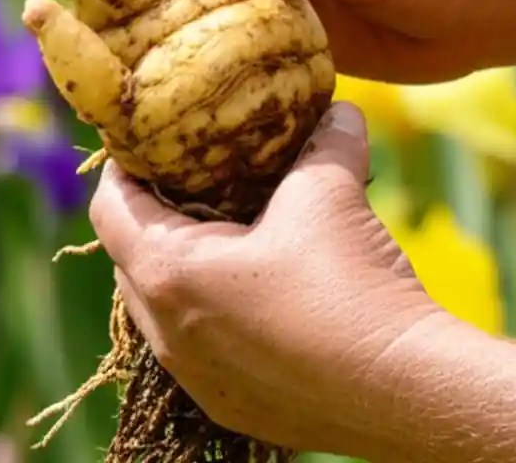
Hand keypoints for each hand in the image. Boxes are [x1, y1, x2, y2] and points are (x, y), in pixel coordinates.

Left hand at [88, 102, 449, 456]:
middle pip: (133, 259)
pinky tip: (269, 295)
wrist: (404, 392)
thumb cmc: (348, 288)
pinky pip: (203, 349)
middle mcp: (166, 333)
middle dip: (159, 215)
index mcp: (168, 273)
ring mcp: (197, 378)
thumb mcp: (331, 192)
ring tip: (239, 236)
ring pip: (167, 309)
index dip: (126, 164)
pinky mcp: (234, 405)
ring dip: (190, 269)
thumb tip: (339, 110)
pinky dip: (219, 314)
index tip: (154, 140)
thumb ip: (325, 141)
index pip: (111, 206)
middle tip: (201, 181)